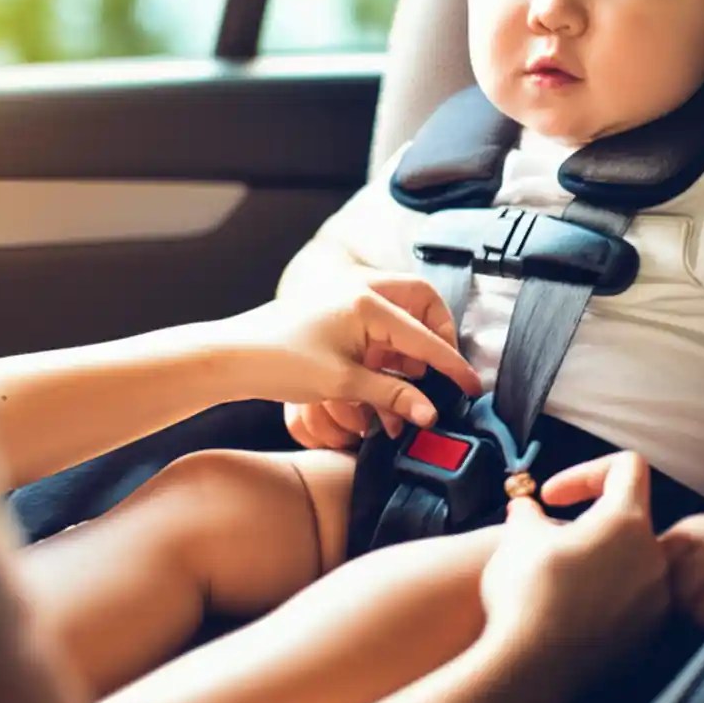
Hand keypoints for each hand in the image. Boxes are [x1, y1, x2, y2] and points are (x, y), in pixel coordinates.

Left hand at [240, 274, 480, 436]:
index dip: (451, 365)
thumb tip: (429, 413)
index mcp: (367, 302)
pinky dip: (388, 350)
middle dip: (436, 337)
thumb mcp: (343, 384)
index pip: (424, 336)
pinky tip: (382, 380)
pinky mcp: (338, 309)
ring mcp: (349, 295)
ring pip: (401, 314)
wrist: (232, 355)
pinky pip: (379, 322)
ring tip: (405, 390)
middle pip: (422, 303)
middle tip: (438, 372)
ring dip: (409, 350)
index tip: (471, 386)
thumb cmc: (280, 362)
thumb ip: (393, 395)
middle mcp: (361, 289)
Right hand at [479, 454, 669, 681]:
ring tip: (560, 578)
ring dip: (600, 561)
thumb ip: (528, 513)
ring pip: (631, 562)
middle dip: (591, 522)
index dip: (587, 472)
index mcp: (625, 522)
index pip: (627, 468)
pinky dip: (606, 596)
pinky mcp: (648, 633)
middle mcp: (653, 557)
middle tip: (553, 540)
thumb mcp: (517, 536)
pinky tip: (570, 610)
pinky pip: (632, 601)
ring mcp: (656, 599)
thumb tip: (526, 510)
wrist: (530, 667)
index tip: (554, 497)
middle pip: (629, 519)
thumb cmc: (526, 594)